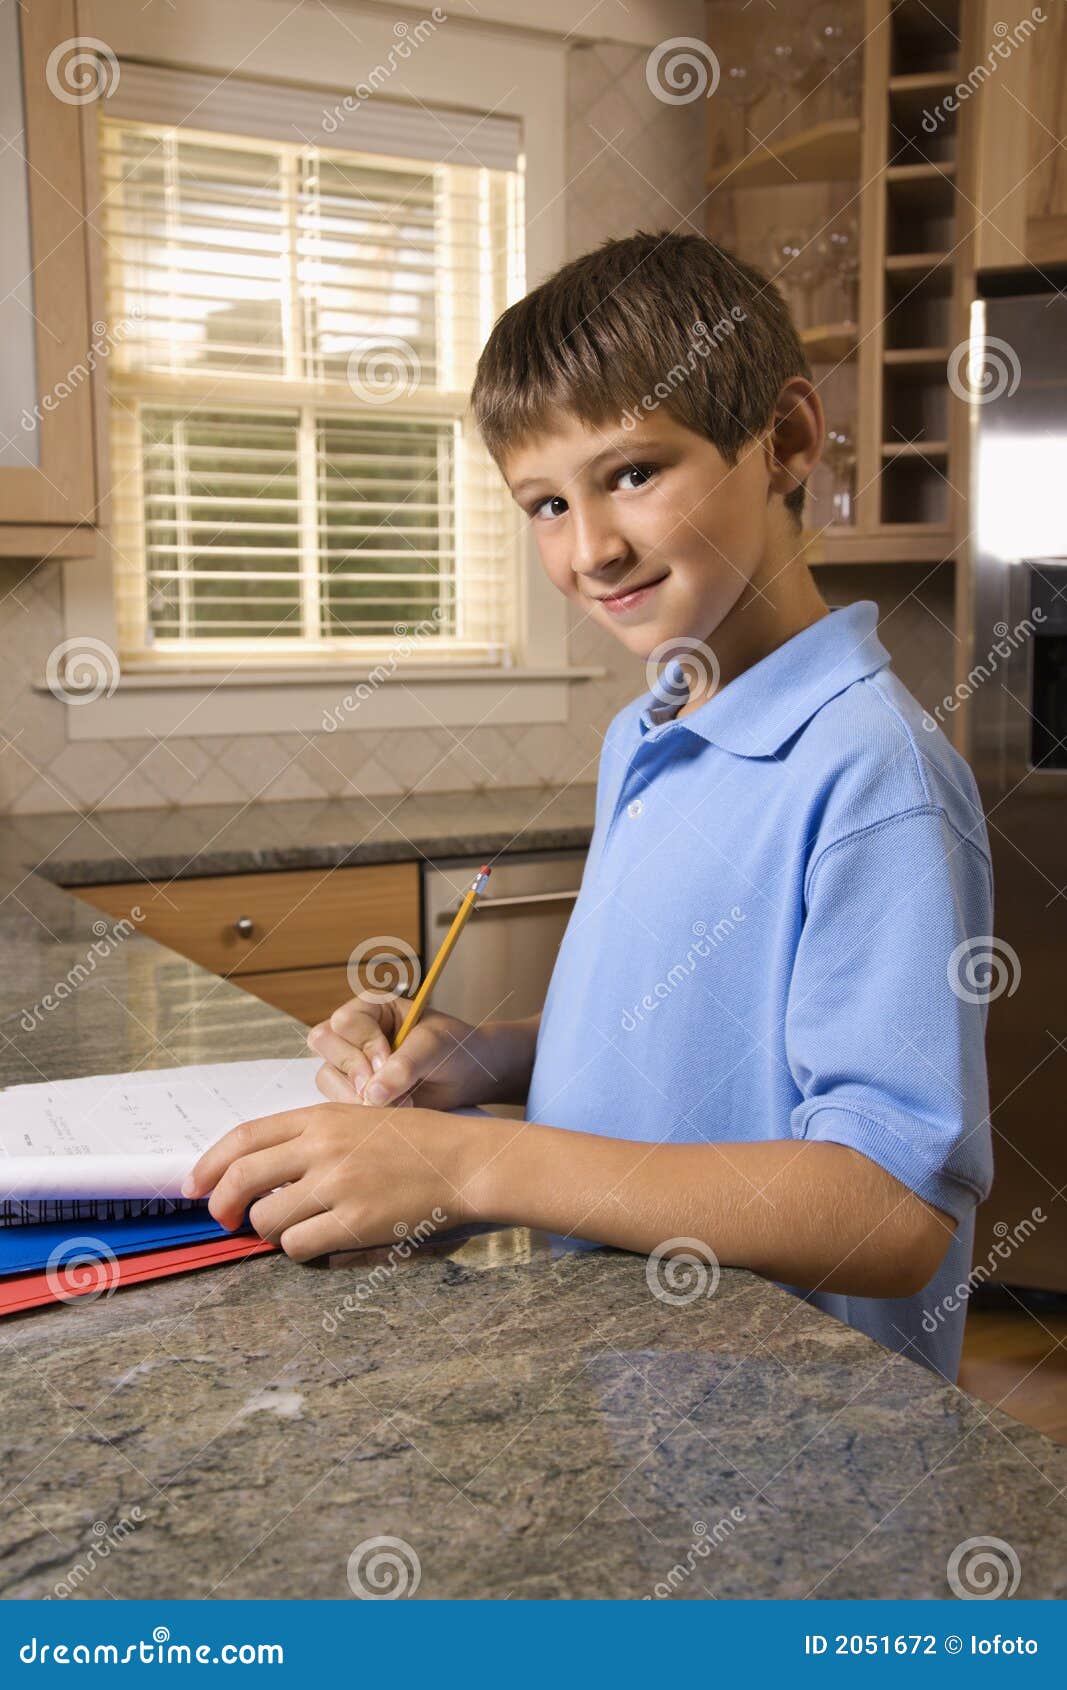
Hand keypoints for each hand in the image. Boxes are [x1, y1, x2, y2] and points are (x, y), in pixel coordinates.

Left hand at [181, 1101, 484, 1260]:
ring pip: (267, 1219)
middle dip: (222, 1205)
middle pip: (241, 1179)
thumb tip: (257, 1170)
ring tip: (290, 1227)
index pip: (244, 1137)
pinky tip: (317, 1240)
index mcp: (320, 1117)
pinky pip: (298, 1246)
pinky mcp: (353, 1222)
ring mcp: (337, 1185)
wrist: (464, 1161)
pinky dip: (297, 1249)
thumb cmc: (415, 1141)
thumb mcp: (357, 1119)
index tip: (193, 1184)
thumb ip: (309, 1137)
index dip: (209, 1163)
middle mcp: (321, 1147)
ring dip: (268, 1231)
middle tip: (225, 1218)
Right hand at [307, 991, 498, 1111]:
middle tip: (382, 1089)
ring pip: (326, 1075)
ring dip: (357, 1095)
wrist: (467, 1076)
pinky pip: (337, 1100)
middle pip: (324, 1042)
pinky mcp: (354, 1090)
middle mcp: (355, 1032)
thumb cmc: (454, 1048)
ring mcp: (351, 1062)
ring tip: (399, 1103)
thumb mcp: (434, 1048)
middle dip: (354, 1070)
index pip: (346, 1021)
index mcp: (372, 1007)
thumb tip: (372, 1094)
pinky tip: (391, 1112)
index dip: (364, 1044)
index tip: (389, 1061)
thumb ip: (404, 1066)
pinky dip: (360, 1110)